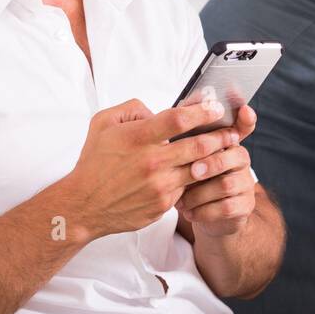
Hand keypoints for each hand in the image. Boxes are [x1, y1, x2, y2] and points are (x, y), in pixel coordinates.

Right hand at [62, 98, 243, 238]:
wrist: (83, 205)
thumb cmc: (94, 162)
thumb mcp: (103, 123)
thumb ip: (133, 109)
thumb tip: (157, 110)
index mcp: (138, 138)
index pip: (179, 119)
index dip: (202, 111)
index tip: (215, 108)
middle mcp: (152, 162)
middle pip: (199, 145)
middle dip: (220, 137)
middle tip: (231, 132)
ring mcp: (160, 185)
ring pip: (199, 169)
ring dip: (215, 160)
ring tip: (225, 151)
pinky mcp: (163, 204)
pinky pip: (187, 188)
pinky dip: (196, 180)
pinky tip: (203, 173)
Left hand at [177, 105, 258, 237]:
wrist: (207, 215)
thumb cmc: (194, 181)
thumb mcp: (187, 160)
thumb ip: (184, 142)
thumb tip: (161, 123)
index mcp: (228, 144)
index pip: (243, 127)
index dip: (246, 119)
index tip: (243, 109)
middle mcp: (241, 161)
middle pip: (236, 155)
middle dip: (211, 163)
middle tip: (190, 171)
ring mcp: (246, 184)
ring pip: (226, 184)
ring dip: (199, 193)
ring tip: (181, 200)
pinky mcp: (245, 206)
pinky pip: (226, 207)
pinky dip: (202, 211)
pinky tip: (188, 211)